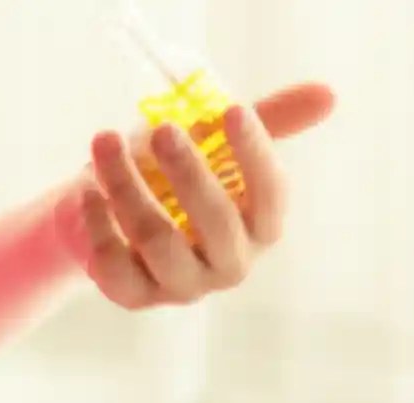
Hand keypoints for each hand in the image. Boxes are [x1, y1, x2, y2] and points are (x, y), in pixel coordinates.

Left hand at [80, 83, 334, 308]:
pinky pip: (116, 266)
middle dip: (189, 172)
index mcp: (260, 226)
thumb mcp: (216, 144)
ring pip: (158, 240)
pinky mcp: (137, 297)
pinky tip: (87, 188)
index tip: (231, 109)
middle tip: (163, 129)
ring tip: (105, 142)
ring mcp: (184, 285)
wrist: (111, 213)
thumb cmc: (174, 175)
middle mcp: (229, 263)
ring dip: (128, 186)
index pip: (270, 195)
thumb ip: (267, 120)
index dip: (254, 153)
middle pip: (215, 222)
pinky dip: (98, 223)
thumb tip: (326, 94)